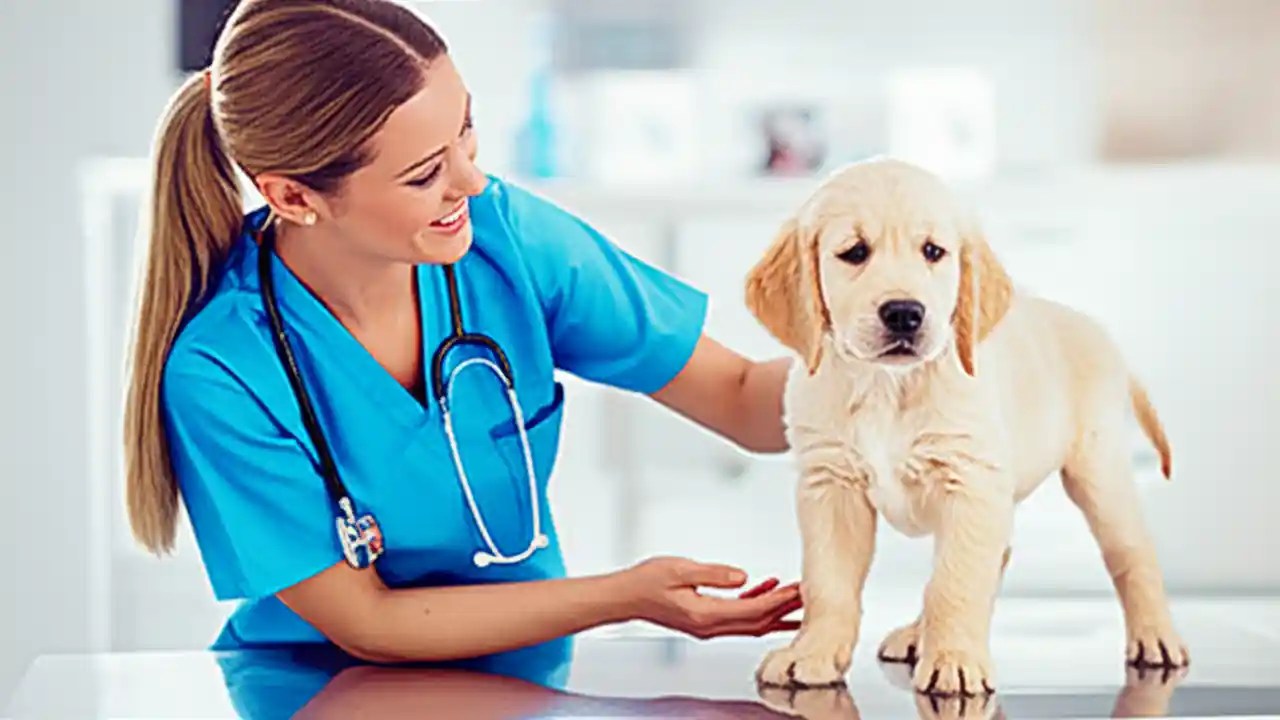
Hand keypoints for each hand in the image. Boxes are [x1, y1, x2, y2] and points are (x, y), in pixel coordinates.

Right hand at [617, 556, 801, 639]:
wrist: (626, 597)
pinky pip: (739, 617)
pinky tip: (764, 589)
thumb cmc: (647, 581)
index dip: (779, 600)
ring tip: (797, 597)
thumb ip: (713, 574)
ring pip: (751, 623)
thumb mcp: (680, 570)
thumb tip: (744, 577)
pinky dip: (756, 605)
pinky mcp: (706, 621)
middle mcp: (711, 627)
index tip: (799, 589)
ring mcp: (709, 627)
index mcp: (707, 615)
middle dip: (785, 610)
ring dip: (774, 611)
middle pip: (759, 622)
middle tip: (810, 596)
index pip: (754, 611)